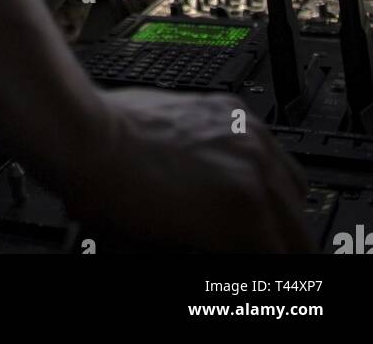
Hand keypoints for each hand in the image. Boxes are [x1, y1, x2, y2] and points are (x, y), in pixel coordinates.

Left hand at [67, 87, 313, 252]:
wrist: (85, 137)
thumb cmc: (112, 194)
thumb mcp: (168, 252)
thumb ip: (217, 259)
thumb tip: (234, 259)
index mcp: (244, 213)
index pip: (285, 261)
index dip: (268, 274)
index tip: (257, 273)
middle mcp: (254, 168)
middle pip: (299, 227)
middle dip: (282, 246)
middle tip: (258, 256)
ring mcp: (245, 133)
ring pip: (293, 185)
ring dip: (281, 208)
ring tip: (256, 222)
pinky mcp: (230, 109)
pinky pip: (269, 147)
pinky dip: (263, 168)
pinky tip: (239, 179)